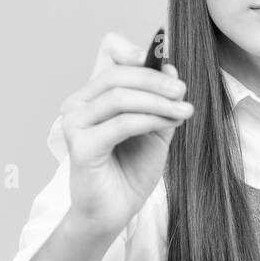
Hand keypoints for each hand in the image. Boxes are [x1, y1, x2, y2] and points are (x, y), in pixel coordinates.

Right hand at [61, 29, 192, 235]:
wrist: (116, 211)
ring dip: (158, 101)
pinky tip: (170, 124)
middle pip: (117, 73)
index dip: (135, 49)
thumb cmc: (132, 170)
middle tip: (183, 91)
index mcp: (95, 94)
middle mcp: (79, 103)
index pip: (108, 50)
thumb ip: (161, 100)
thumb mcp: (155, 128)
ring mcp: (75, 123)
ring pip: (120, 97)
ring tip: (184, 111)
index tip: (165, 63)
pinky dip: (150, 119)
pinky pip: (121, 123)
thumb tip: (169, 67)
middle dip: (156, 80)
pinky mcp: (81, 145)